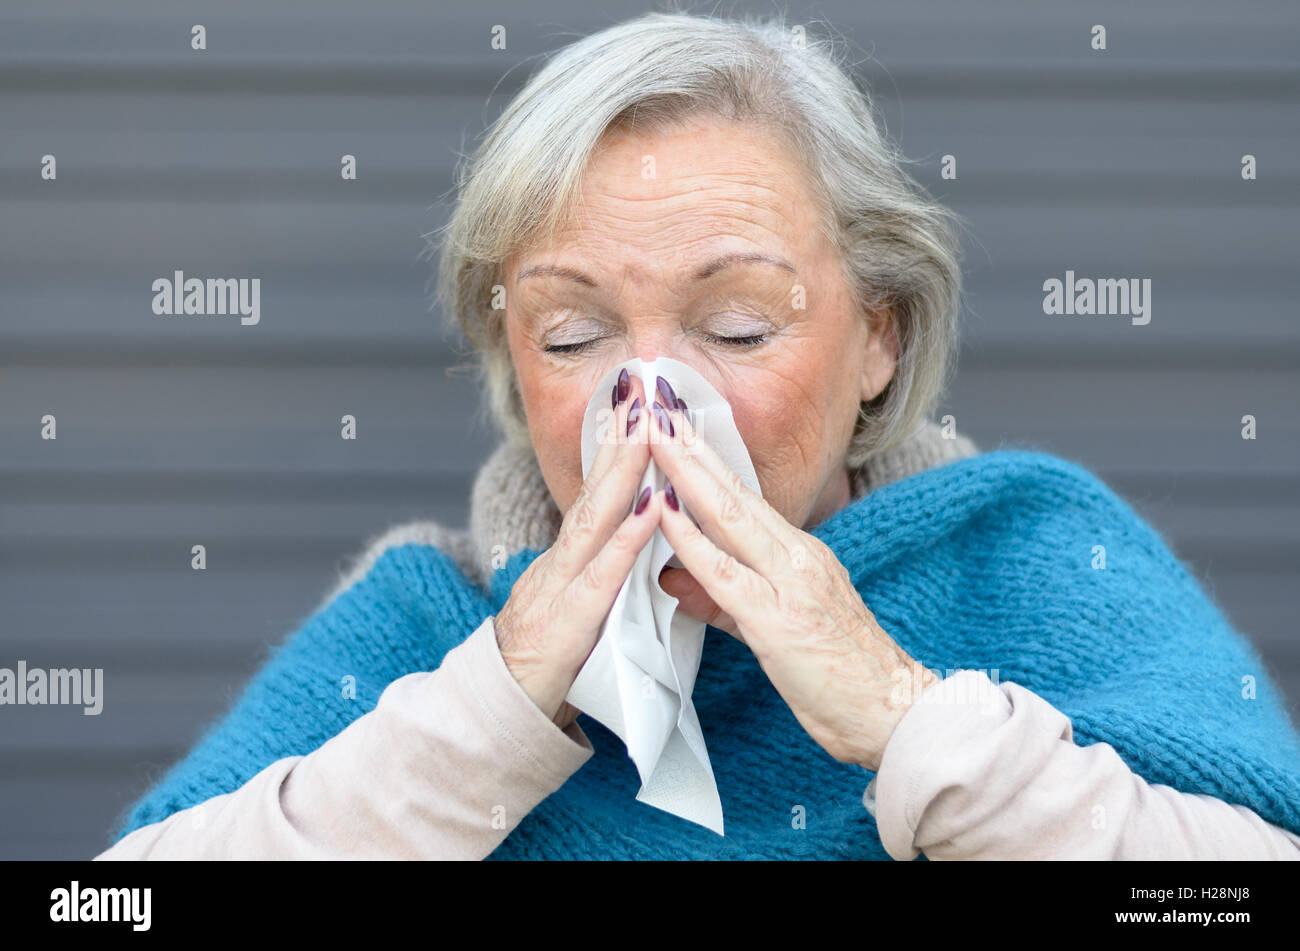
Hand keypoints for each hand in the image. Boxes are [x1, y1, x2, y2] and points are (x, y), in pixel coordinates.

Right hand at [494, 370, 661, 730]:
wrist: (503, 712)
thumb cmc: (551, 661)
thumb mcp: (578, 605)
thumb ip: (602, 571)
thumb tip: (637, 536)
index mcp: (568, 558)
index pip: (597, 493)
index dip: (617, 447)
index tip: (638, 401)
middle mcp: (561, 561)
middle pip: (594, 491)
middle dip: (619, 438)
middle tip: (642, 387)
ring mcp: (561, 588)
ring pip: (595, 520)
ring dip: (624, 471)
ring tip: (648, 428)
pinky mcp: (570, 622)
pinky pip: (603, 575)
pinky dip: (628, 540)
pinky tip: (653, 509)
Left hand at [645, 386, 938, 770]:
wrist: (894, 715)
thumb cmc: (839, 677)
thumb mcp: (773, 630)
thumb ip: (722, 601)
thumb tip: (673, 576)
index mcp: (799, 556)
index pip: (742, 498)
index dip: (704, 460)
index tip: (673, 424)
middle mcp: (798, 557)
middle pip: (734, 492)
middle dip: (690, 446)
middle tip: (655, 402)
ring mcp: (791, 584)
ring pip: (729, 517)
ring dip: (686, 473)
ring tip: (654, 435)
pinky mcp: (779, 621)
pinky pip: (727, 573)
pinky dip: (691, 540)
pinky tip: (664, 513)